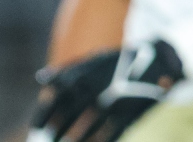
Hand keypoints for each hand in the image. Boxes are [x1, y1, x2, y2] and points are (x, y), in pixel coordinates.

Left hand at [30, 39, 184, 141]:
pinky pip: (108, 135)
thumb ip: (66, 70)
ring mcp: (111, 102)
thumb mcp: (92, 59)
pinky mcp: (128, 113)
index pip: (51, 100)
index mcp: (81, 75)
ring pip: (85, 132)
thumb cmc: (118, 62)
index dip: (40, 117)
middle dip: (55, 135)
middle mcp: (92, 88)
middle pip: (65, 119)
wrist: (157, 58)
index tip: (36, 129)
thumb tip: (40, 78)